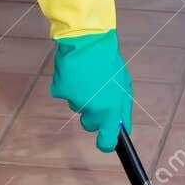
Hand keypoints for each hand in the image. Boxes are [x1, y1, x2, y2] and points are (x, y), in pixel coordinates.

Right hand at [49, 30, 132, 151]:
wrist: (88, 40)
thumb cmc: (108, 63)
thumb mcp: (124, 86)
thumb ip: (121, 109)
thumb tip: (120, 127)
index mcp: (111, 109)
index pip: (107, 140)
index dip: (105, 143)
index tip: (104, 142)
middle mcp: (93, 109)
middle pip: (89, 125)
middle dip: (92, 115)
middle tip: (96, 96)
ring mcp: (75, 100)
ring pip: (78, 107)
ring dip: (82, 96)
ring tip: (87, 77)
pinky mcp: (61, 91)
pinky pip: (65, 94)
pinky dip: (68, 86)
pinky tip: (75, 73)